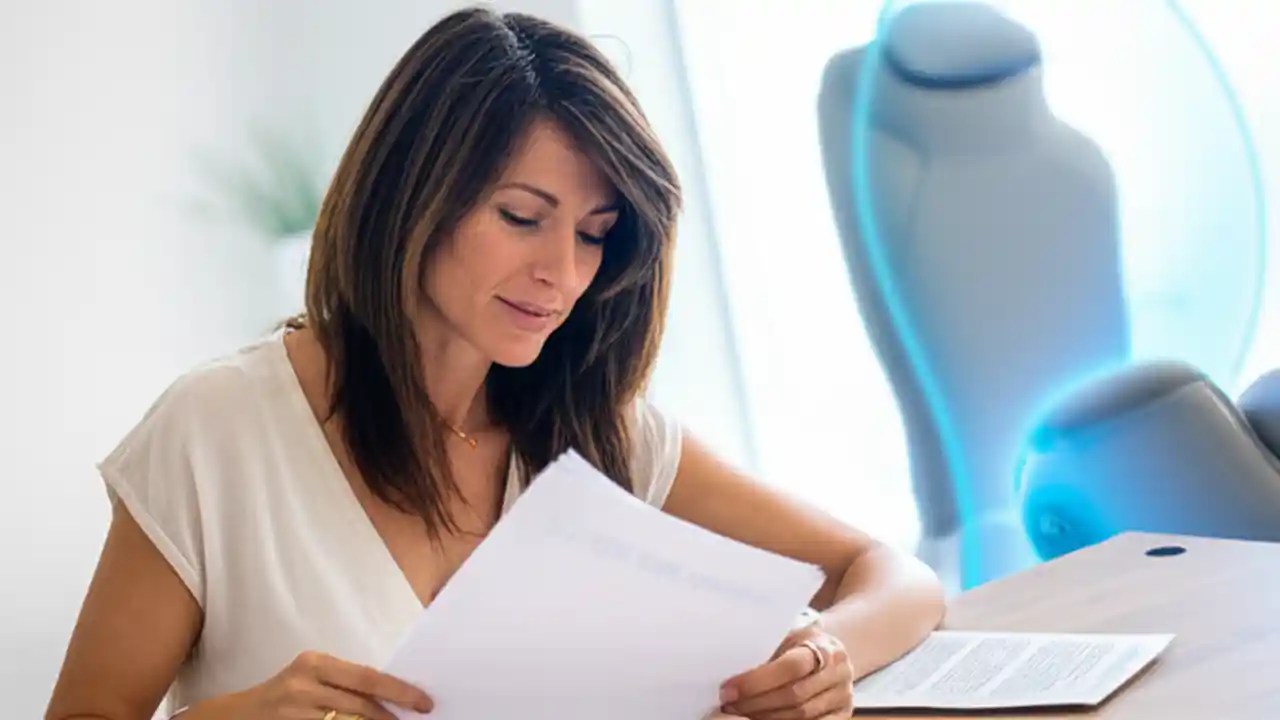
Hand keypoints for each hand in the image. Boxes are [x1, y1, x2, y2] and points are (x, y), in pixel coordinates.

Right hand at [230, 651, 433, 718]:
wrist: (238, 716)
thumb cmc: (286, 694)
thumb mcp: (312, 678)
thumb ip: (346, 684)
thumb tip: (395, 697)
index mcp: (314, 664)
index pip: (367, 678)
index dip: (399, 691)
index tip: (424, 703)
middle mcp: (303, 686)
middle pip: (360, 707)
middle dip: (390, 718)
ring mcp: (294, 713)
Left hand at [717, 625, 854, 718]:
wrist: (832, 654)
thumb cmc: (801, 644)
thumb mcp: (789, 636)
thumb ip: (768, 650)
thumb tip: (728, 667)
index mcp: (825, 647)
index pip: (791, 667)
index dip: (756, 681)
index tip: (728, 689)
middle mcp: (839, 672)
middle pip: (794, 696)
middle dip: (756, 703)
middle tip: (728, 706)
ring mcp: (843, 696)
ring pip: (801, 716)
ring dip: (765, 718)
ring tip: (740, 714)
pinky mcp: (843, 715)